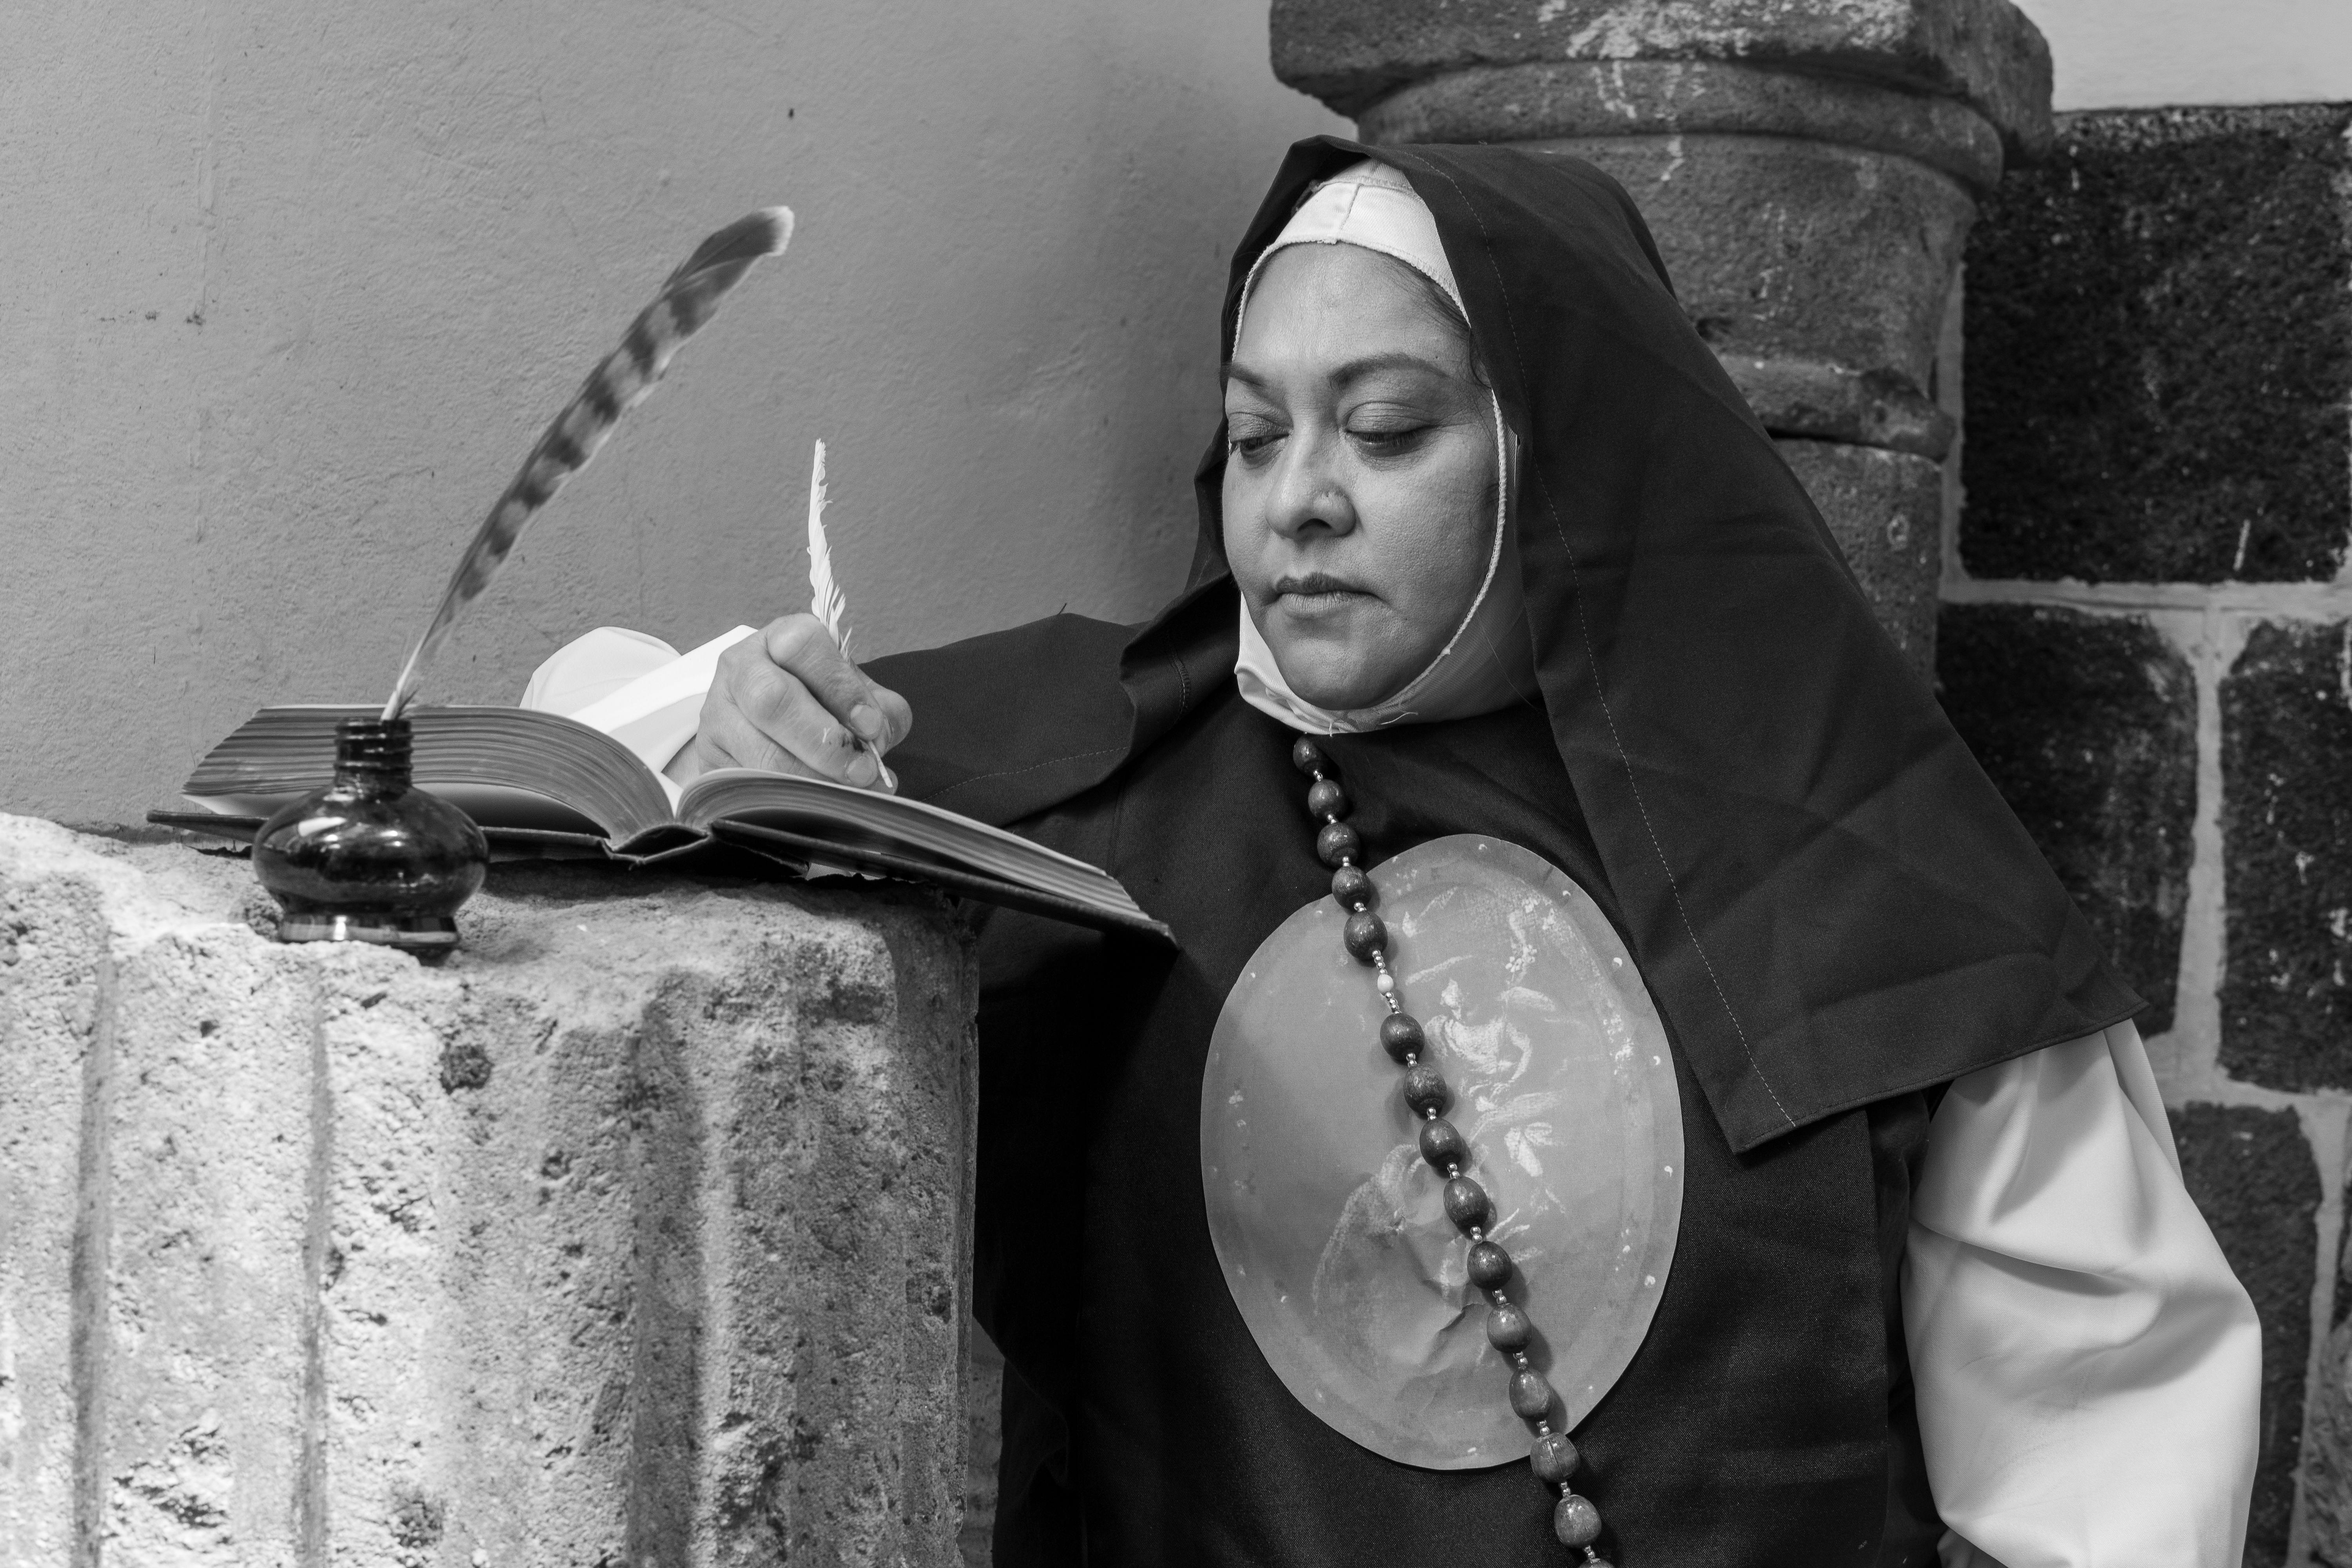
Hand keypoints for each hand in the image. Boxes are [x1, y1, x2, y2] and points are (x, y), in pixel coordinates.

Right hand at [666, 614, 912, 788]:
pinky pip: (748, 784)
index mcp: (780, 639)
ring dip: (812, 779)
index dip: (840, 687)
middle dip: (824, 743)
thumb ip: (881, 709)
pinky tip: (818, 804)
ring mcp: (717, 713)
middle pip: (771, 699)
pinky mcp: (708, 757)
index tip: (870, 725)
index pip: (803, 646)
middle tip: (862, 770)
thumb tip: (878, 741)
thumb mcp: (856, 694)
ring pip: (759, 751)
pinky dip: (790, 800)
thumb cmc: (821, 702)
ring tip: (849, 793)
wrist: (766, 726)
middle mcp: (740, 668)